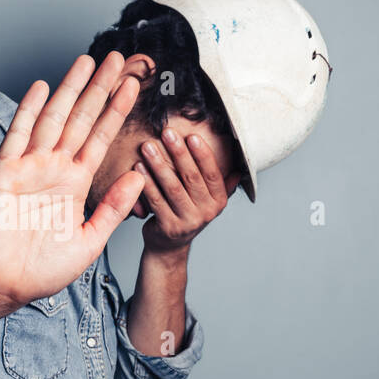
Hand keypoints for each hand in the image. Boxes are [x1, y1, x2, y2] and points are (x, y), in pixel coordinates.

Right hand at [0, 52, 145, 310]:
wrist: (5, 286)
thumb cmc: (44, 269)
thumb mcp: (90, 240)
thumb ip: (113, 207)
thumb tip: (139, 174)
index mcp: (75, 183)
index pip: (100, 138)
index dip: (117, 111)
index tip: (133, 85)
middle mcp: (53, 168)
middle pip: (81, 119)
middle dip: (99, 89)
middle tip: (118, 58)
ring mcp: (28, 167)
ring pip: (53, 119)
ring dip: (70, 90)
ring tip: (87, 61)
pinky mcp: (3, 173)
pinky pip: (17, 137)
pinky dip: (28, 112)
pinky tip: (42, 87)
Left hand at [134, 126, 238, 254]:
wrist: (169, 246)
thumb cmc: (186, 212)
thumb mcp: (207, 199)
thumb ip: (221, 183)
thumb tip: (240, 166)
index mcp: (219, 201)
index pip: (213, 173)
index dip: (202, 154)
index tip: (191, 135)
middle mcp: (207, 212)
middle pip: (191, 178)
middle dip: (178, 153)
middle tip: (166, 132)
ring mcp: (188, 222)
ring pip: (172, 187)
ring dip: (159, 164)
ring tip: (147, 146)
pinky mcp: (169, 228)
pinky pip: (156, 200)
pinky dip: (147, 182)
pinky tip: (138, 166)